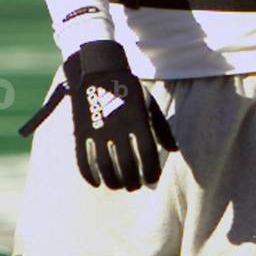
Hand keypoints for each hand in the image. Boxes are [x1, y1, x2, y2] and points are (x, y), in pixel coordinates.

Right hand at [63, 40, 177, 189]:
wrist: (100, 70)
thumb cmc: (129, 89)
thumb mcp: (149, 104)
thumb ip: (162, 128)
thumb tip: (174, 150)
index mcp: (138, 121)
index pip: (147, 155)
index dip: (151, 172)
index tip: (152, 179)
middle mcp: (119, 129)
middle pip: (127, 166)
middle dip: (133, 182)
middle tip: (135, 186)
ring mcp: (98, 131)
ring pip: (106, 168)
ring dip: (113, 182)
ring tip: (118, 185)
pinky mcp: (81, 132)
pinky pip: (84, 162)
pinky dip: (90, 176)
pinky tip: (97, 183)